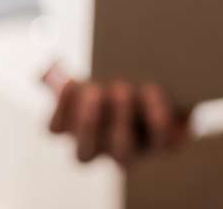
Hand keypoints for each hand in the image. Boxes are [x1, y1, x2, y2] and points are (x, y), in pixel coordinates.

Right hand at [43, 63, 190, 166]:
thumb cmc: (121, 85)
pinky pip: (160, 140)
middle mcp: (103, 147)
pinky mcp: (164, 145)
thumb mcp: (93, 78)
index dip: (59, 109)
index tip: (71, 82)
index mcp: (79, 127)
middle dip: (88, 122)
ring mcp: (134, 151)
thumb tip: (51, 69)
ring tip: (124, 89)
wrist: (171, 92)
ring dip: (120, 120)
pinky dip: (157, 115)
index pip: (56, 129)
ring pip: (122, 152)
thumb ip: (66, 74)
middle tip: (96, 91)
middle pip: (84, 152)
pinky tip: (153, 88)